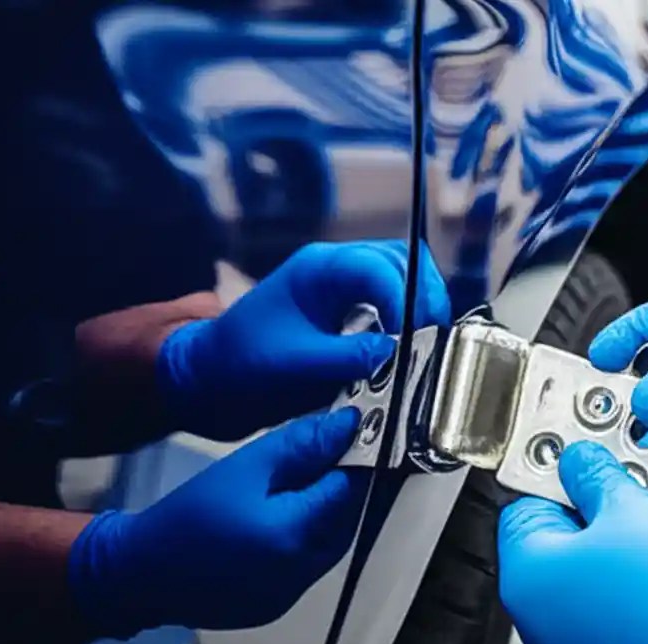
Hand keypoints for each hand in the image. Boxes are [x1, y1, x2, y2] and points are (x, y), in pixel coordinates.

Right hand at [68, 408, 365, 637]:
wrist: (142, 574)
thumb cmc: (190, 514)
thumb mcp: (245, 467)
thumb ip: (301, 445)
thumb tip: (349, 424)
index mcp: (297, 535)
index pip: (350, 487)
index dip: (354, 455)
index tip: (347, 432)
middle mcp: (305, 572)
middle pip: (347, 518)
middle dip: (341, 483)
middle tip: (323, 453)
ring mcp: (293, 594)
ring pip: (330, 542)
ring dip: (326, 511)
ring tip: (301, 483)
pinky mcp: (278, 605)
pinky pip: (307, 564)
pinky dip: (304, 537)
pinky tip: (281, 518)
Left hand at [157, 240, 450, 439]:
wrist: (212, 378)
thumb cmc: (241, 362)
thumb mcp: (291, 362)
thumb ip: (344, 355)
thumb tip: (396, 352)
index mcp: (318, 269)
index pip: (378, 268)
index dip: (406, 299)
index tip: (416, 337)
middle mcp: (337, 270)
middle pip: (402, 262)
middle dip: (425, 295)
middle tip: (434, 338)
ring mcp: (345, 290)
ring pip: (403, 279)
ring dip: (422, 307)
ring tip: (429, 344)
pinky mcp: (349, 314)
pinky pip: (392, 306)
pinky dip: (409, 323)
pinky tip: (412, 351)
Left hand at [499, 442, 647, 643]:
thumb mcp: (633, 509)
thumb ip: (596, 475)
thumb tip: (580, 461)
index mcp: (529, 578)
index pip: (524, 502)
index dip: (563, 473)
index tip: (595, 458)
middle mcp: (544, 617)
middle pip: (563, 533)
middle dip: (606, 502)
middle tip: (640, 484)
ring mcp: (581, 638)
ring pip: (597, 562)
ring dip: (631, 532)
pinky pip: (620, 594)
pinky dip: (644, 568)